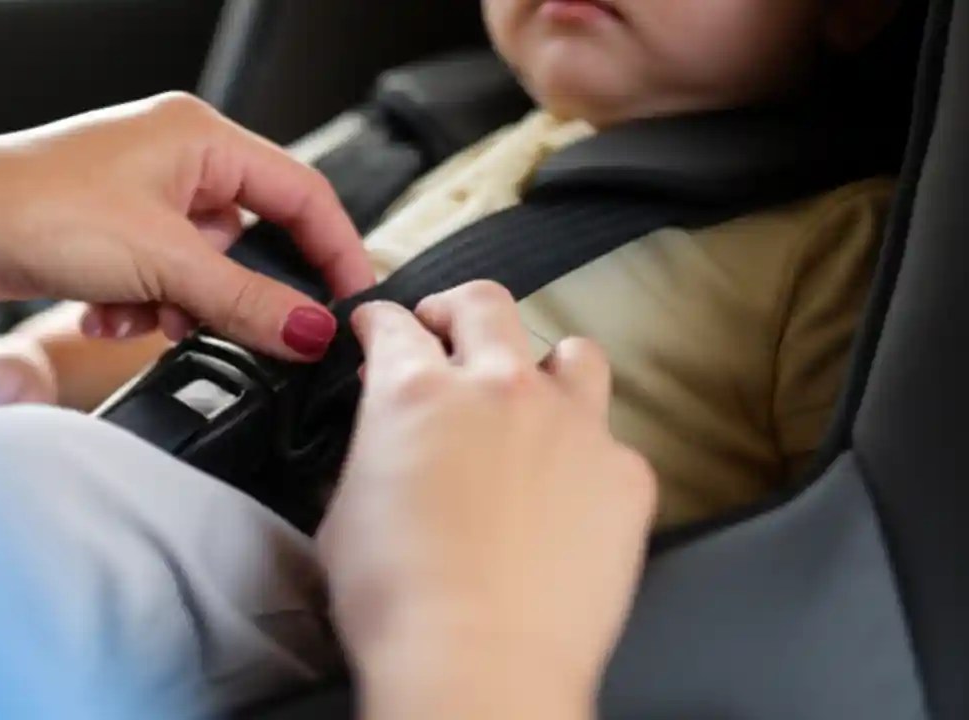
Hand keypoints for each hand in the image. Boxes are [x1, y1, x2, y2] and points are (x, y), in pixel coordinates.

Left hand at [0, 93, 372, 359]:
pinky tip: (105, 314)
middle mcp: (173, 159)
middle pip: (251, 236)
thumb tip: (313, 330)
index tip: (352, 304)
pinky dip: (142, 308)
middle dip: (238, 291)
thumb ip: (247, 302)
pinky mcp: (106, 236)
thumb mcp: (162, 262)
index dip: (335, 251)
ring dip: (182, 306)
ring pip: (203, 268)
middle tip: (246, 331)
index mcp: (200, 135)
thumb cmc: (28, 207)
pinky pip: (158, 282)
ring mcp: (138, 197)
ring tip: (147, 317)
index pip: (302, 193)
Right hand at [317, 282, 656, 719]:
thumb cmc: (400, 603)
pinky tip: (569, 487)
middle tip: (447, 328)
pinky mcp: (624, 475)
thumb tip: (384, 439)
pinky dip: (587, 452)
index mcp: (417, 392)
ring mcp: (572, 426)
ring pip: (573, 353)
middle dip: (458, 309)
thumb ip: (371, 454)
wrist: (479, 664)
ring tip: (532, 393)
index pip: (394, 325)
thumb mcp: (344, 514)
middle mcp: (500, 389)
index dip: (379, 321)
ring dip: (545, 365)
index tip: (379, 327)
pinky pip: (612, 439)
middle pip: (486, 305)